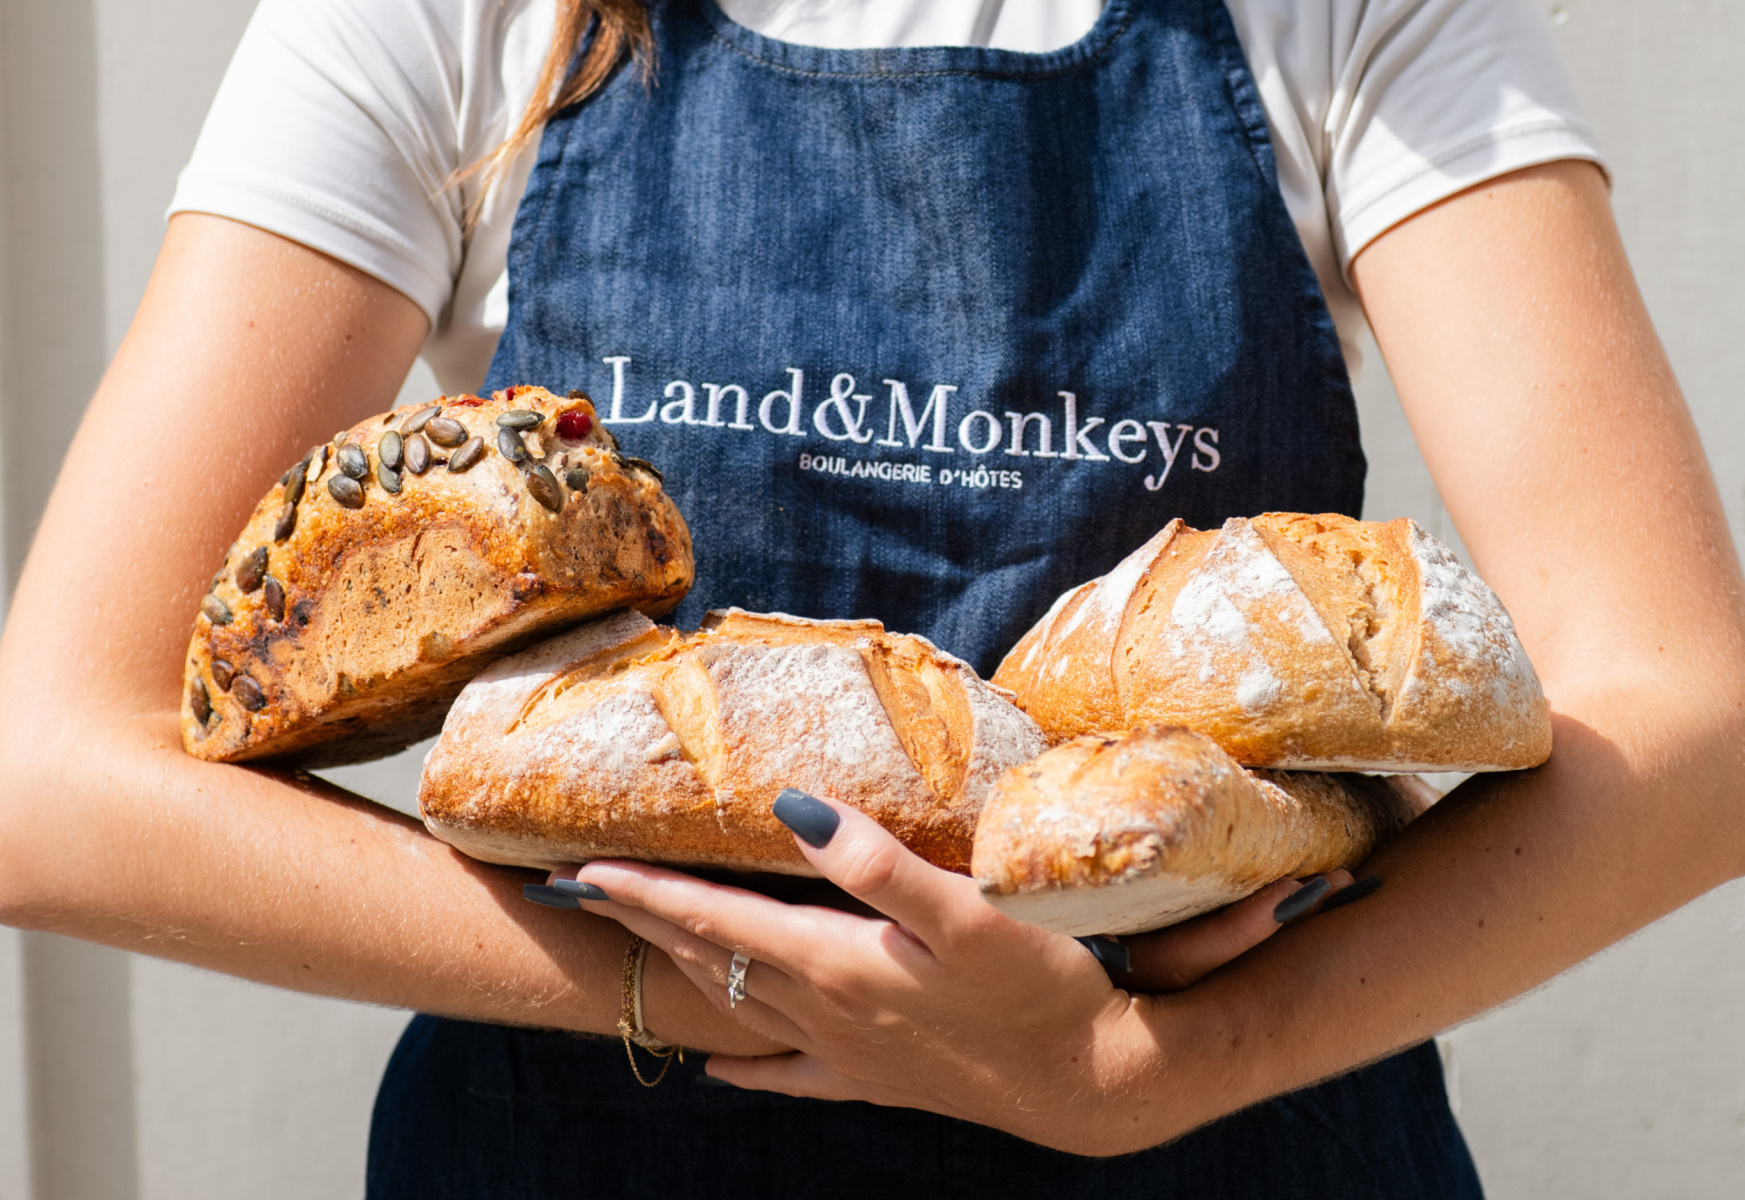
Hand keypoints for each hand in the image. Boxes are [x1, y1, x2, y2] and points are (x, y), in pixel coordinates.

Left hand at [550, 794, 1366, 1153]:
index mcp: (838, 963)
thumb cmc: (1037, 985)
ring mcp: (850, 1051)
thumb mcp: (964, 911)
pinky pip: (789, 1071)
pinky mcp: (880, 1076)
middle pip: (713, 960)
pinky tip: (721, 1068)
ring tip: (639, 944)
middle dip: (645, 922)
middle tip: (581, 894)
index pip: (718, 920)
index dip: (649, 892)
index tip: (585, 870)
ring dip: (684, 970)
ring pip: (740, 1006)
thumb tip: (795, 809)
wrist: (1091, 1082)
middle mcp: (827, 1012)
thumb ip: (876, 861)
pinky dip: (747, 1062)